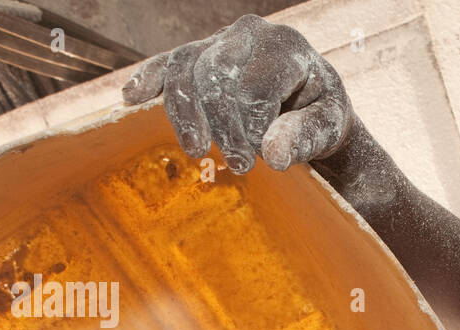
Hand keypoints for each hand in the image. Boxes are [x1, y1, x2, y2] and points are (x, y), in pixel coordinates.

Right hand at [122, 14, 354, 174]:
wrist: (311, 104)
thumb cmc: (320, 114)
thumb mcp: (327, 127)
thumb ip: (305, 137)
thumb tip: (273, 155)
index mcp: (286, 47)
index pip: (255, 87)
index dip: (251, 128)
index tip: (259, 160)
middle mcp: (251, 33)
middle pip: (216, 75)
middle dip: (222, 126)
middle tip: (239, 166)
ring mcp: (221, 40)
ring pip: (186, 68)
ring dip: (185, 114)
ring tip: (197, 150)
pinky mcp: (199, 54)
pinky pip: (168, 61)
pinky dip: (149, 77)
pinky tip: (132, 97)